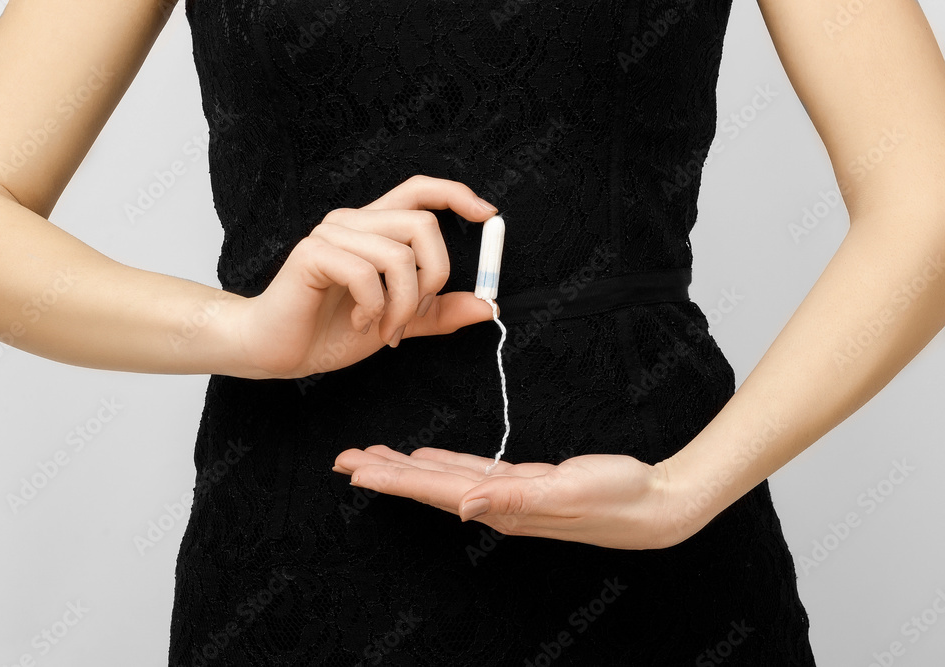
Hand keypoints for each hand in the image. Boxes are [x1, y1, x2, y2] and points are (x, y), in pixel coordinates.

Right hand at [234, 175, 498, 378]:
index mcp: (374, 228)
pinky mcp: (312, 254)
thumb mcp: (398, 322)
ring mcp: (331, 234)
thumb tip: (487, 307)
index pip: (419, 190)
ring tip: (383, 329)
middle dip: (433, 277)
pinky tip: (358, 322)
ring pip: (399, 256)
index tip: (488, 214)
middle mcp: (354, 221)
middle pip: (423, 224)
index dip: (456, 194)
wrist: (279, 351)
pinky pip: (367, 274)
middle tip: (413, 316)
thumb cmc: (332, 330)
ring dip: (402, 305)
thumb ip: (437, 312)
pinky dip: (373, 307)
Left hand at [332, 445, 694, 549]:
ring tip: (371, 459)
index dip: (391, 480)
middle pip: (427, 487)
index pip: (433, 491)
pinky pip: (470, 472)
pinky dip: (442, 464)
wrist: (657, 503)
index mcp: (502, 506)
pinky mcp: (524, 483)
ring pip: (443, 478)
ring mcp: (509, 495)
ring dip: (405, 469)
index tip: (354, 470)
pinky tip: (426, 458)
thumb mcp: (568, 493)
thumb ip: (513, 498)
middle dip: (384, 474)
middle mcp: (498, 504)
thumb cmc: (618, 498)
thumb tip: (461, 506)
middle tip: (343, 461)